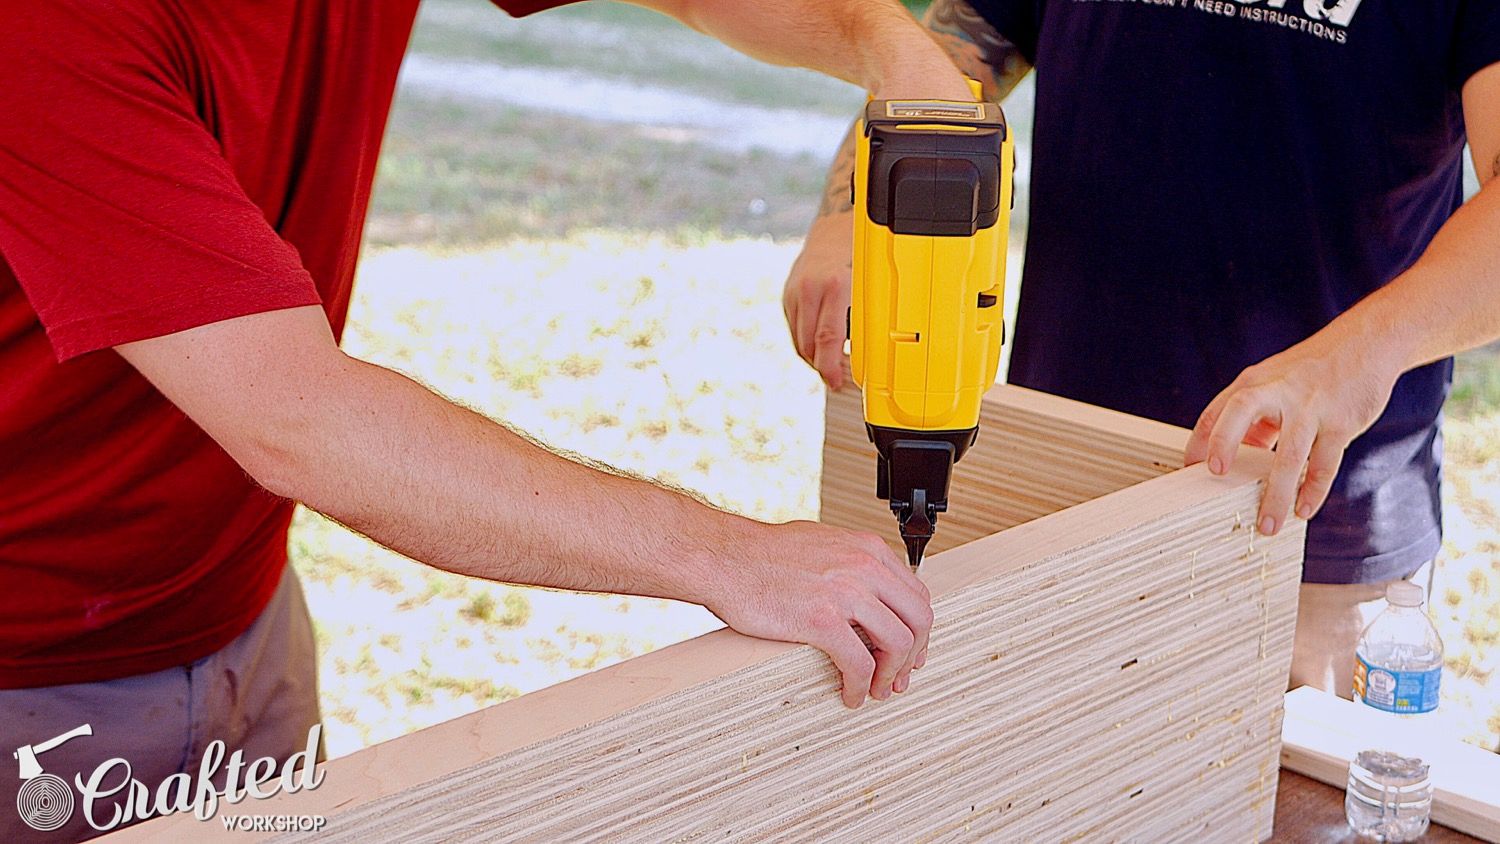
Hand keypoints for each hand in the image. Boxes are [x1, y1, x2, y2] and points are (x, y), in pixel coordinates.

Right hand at [702, 519, 932, 707]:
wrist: (724, 557)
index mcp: (867, 549)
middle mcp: (864, 567)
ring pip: (898, 643)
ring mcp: (845, 592)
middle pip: (919, 619)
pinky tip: (849, 693)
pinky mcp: (822, 620)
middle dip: (914, 655)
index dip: (918, 629)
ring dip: (891, 674)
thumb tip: (866, 592)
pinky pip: (859, 663)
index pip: (916, 593)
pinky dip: (860, 686)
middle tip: (900, 677)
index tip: (909, 650)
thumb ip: (850, 564)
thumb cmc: (761, 554)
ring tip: (876, 690)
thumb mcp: (822, 545)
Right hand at [784, 212, 854, 389]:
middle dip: (821, 367)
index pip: (827, 339)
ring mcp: (795, 292)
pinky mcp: (787, 295)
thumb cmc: (858, 256)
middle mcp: (810, 289)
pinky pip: (795, 329)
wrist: (833, 229)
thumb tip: (867, 354)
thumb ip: (867, 317)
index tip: (836, 381)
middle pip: (809, 344)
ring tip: (829, 364)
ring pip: (799, 340)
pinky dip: (807, 341)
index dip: (830, 367)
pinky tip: (820, 345)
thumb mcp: (869, 285)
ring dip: (813, 357)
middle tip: (835, 379)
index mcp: (835, 287)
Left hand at [1184, 330, 1402, 536]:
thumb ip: (1253, 418)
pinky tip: (1303, 509)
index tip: (1190, 470)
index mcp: (1254, 383)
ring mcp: (1311, 407)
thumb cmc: (1311, 370)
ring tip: (1268, 525)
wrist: (1366, 344)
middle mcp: (1278, 391)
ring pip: (1290, 454)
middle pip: (1242, 411)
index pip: (1216, 411)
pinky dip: (1313, 490)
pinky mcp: (1341, 423)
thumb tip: (1234, 458)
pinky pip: (1324, 463)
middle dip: (1224, 441)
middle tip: (1215, 474)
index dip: (1200, 440)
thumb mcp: (1274, 384)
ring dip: (1277, 493)